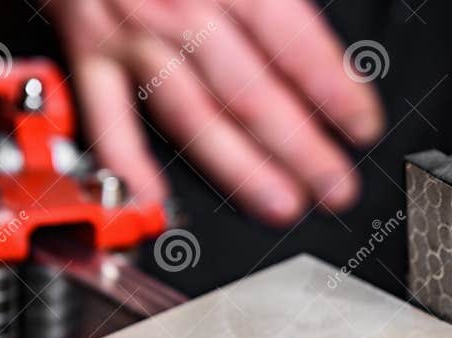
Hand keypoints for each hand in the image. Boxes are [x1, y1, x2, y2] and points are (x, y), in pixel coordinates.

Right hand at [46, 0, 383, 224]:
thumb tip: (327, 41)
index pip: (293, 42)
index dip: (333, 92)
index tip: (362, 128)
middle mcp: (179, 7)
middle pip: (251, 93)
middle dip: (301, 150)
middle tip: (335, 187)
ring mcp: (132, 32)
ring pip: (194, 114)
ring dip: (241, 168)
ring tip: (281, 203)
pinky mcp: (89, 46)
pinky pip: (107, 112)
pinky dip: (128, 160)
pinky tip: (157, 196)